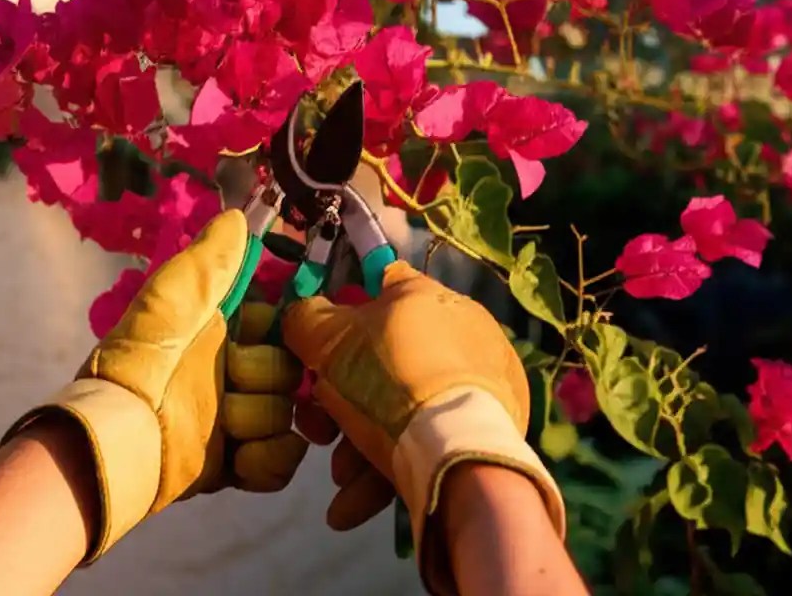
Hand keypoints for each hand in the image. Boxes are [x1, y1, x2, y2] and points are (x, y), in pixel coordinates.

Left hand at [4, 209, 308, 562]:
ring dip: (255, 422)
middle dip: (261, 381)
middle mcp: (235, 376)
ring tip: (220, 426)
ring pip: (287, 418)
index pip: (279, 327)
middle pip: (288, 374)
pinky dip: (266, 460)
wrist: (121, 436)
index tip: (249, 337)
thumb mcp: (172, 299)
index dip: (270, 334)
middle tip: (223, 387)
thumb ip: (209, 260)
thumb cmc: (144, 360)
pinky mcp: (240, 466)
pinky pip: (283, 461)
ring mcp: (239, 423)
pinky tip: (238, 456)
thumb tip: (235, 215)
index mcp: (223, 335)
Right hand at [282, 261, 565, 593]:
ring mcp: (480, 381)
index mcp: (424, 297)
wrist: (458, 452)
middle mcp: (459, 331)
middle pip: (382, 361)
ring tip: (340, 481)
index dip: (342, 313)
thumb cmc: (388, 380)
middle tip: (318, 434)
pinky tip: (351, 508)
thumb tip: (301, 315)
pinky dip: (387, 470)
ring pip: (402, 407)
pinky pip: (429, 438)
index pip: (380, 284)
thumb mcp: (328, 340)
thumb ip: (305, 320)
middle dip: (339, 405)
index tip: (318, 351)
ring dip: (358, 447)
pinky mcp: (490, 428)